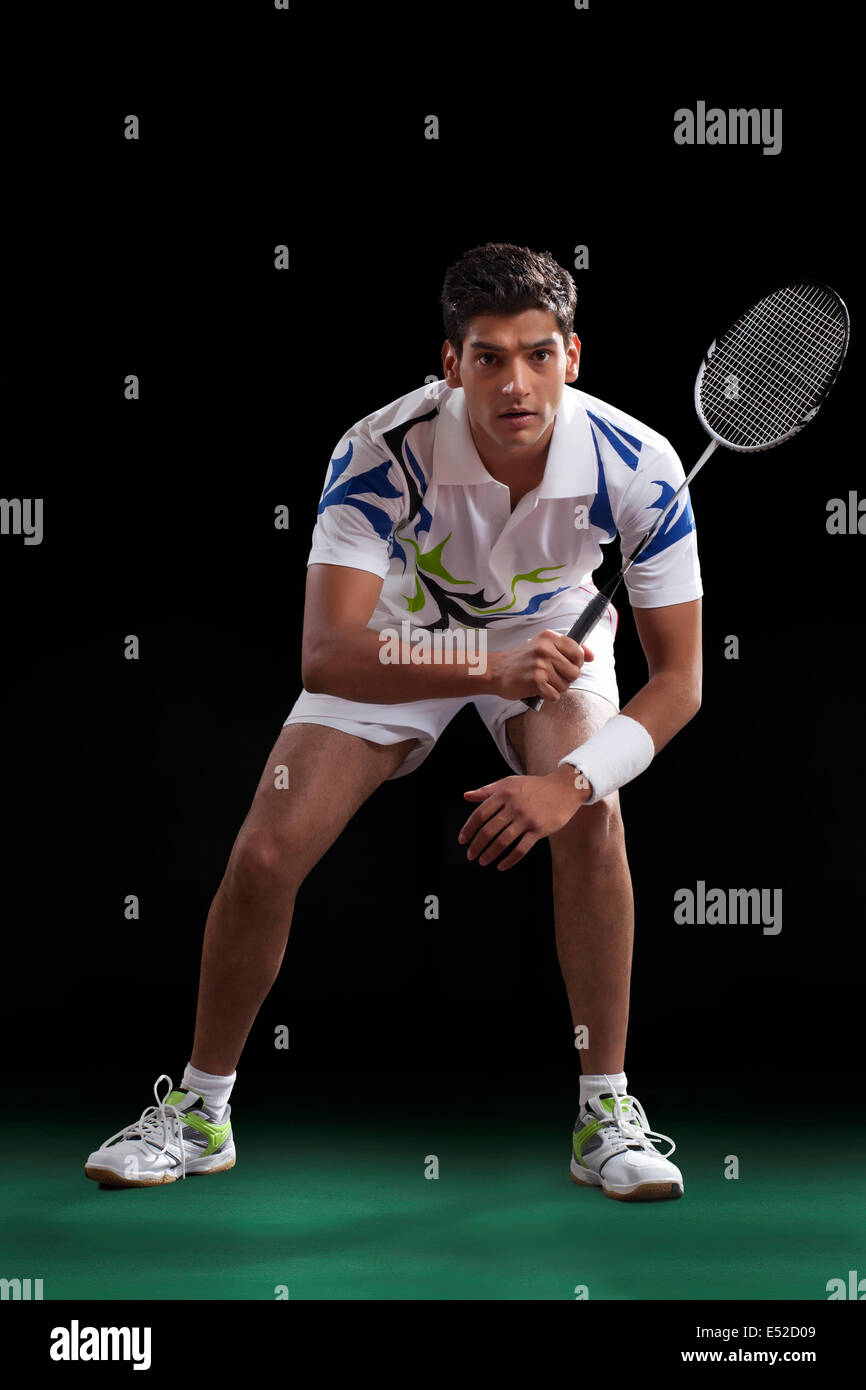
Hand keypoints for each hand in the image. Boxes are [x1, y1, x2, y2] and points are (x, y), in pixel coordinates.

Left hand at [458, 765, 590, 870]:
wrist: (564, 788)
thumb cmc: (534, 786)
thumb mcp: (509, 782)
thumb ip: (487, 790)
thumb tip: (466, 796)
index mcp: (504, 794)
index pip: (480, 814)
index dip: (469, 829)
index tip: (462, 840)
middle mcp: (514, 806)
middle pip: (489, 830)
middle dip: (477, 845)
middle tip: (470, 855)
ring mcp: (527, 819)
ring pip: (503, 841)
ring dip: (489, 854)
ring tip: (482, 861)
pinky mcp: (539, 830)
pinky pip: (521, 849)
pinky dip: (509, 860)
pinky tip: (501, 865)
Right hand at [490, 630, 593, 701]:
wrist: (496, 671)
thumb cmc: (522, 660)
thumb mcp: (543, 646)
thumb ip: (568, 648)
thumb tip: (592, 656)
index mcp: (549, 638)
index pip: (578, 652)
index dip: (577, 663)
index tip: (567, 665)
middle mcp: (545, 650)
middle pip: (575, 672)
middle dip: (566, 678)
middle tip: (552, 676)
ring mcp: (540, 666)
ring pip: (566, 686)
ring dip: (556, 688)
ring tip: (543, 682)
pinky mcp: (535, 682)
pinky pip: (555, 695)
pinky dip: (548, 696)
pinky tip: (538, 689)